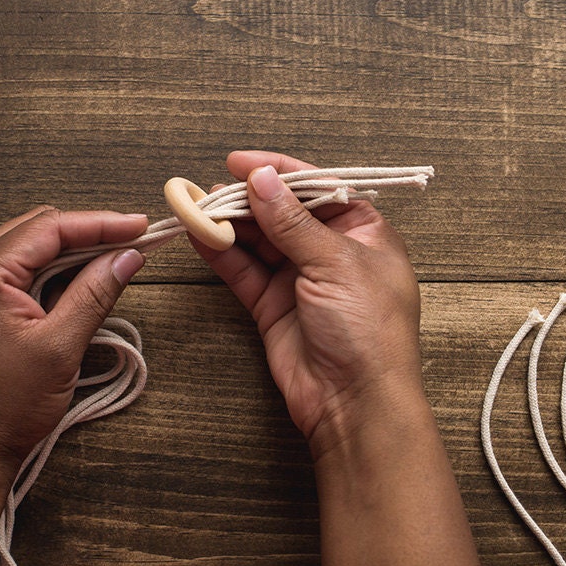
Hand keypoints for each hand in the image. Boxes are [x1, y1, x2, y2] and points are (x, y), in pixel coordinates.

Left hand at [0, 206, 147, 478]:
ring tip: (115, 262)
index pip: (50, 227)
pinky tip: (83, 283)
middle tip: (134, 244)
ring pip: (31, 247)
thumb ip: (95, 293)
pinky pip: (19, 269)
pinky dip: (53, 272)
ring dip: (72, 254)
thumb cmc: (7, 406)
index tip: (140, 226)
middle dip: (89, 235)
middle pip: (39, 230)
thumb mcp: (61, 346)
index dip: (101, 224)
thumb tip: (128, 255)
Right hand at [191, 151, 421, 458]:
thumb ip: (293, 222)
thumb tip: (262, 179)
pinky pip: (243, 271)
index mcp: (362, 231)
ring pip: (257, 240)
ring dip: (229, 224)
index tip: (239, 162)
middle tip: (210, 188)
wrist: (356, 403)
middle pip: (281, 212)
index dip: (278, 171)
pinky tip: (199, 235)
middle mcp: (329, 251)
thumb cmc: (370, 332)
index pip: (316, 187)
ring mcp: (299, 279)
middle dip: (246, 199)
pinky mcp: (272, 305)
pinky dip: (221, 254)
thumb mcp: (336, 264)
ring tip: (196, 206)